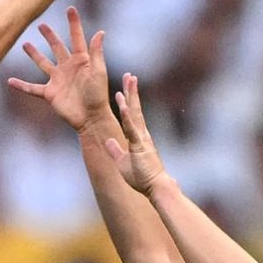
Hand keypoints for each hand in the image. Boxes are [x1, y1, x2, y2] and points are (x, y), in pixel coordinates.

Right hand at [7, 6, 111, 132]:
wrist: (90, 117)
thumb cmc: (98, 95)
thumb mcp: (98, 71)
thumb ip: (96, 52)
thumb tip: (100, 31)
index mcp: (81, 60)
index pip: (76, 37)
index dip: (73, 23)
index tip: (70, 9)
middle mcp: (68, 67)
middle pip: (57, 47)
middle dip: (49, 36)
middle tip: (41, 24)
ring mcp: (57, 80)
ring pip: (42, 63)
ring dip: (34, 54)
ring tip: (25, 44)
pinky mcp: (49, 93)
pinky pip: (32, 88)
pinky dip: (21, 85)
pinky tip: (10, 81)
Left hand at [103, 73, 167, 195]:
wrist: (156, 187)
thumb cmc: (142, 178)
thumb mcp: (122, 162)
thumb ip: (115, 150)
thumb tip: (107, 140)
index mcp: (138, 138)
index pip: (132, 116)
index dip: (128, 102)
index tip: (122, 90)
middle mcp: (142, 134)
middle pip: (136, 108)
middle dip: (131, 91)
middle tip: (129, 75)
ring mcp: (142, 138)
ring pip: (135, 113)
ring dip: (131, 96)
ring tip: (129, 80)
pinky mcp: (140, 145)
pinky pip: (132, 128)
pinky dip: (127, 117)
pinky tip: (123, 105)